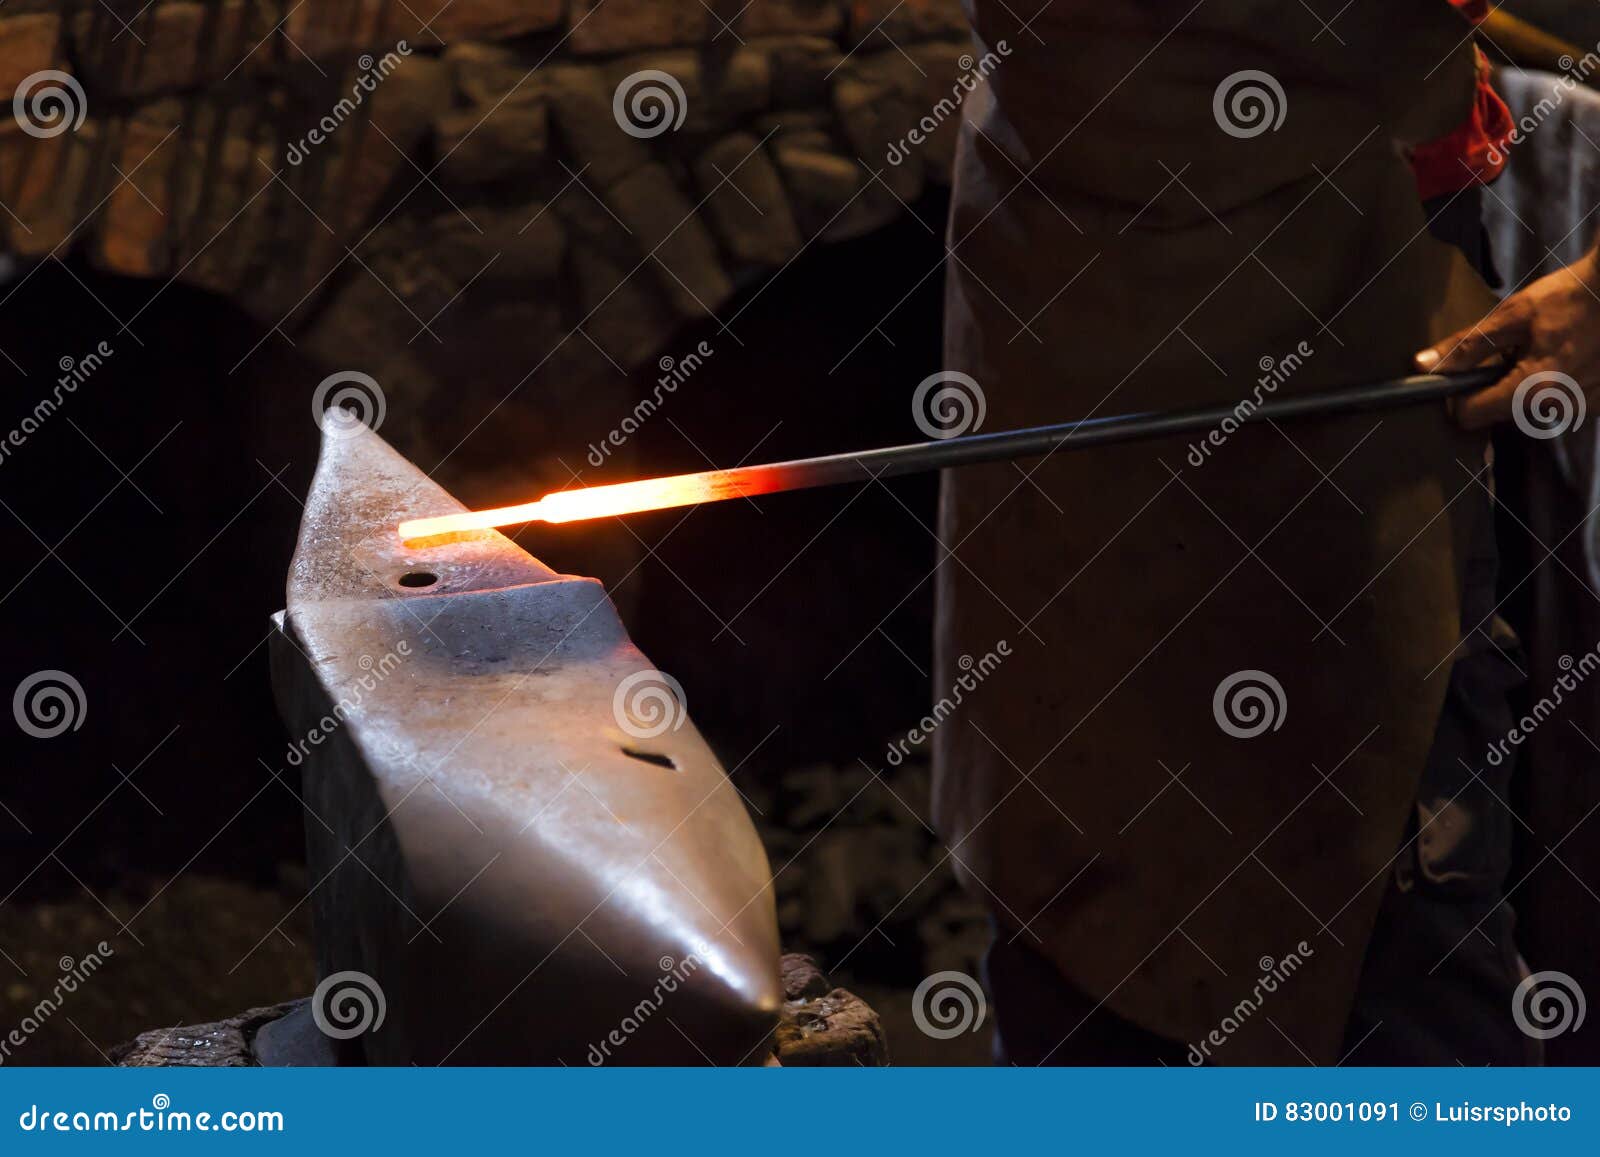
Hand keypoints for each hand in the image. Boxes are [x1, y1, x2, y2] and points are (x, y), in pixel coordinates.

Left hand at [1415, 249, 1599, 428]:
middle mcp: (1559, 408)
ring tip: (1546, 348)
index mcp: (1532, 390)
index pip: (1469, 417)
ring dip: (1527, 384)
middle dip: (1497, 385)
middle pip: (1500, 412)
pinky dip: (1555, 383)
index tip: (1464, 374)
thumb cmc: (1573, 297)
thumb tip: (1424, 365)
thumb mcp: (1512, 316)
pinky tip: (1567, 355)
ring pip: (1530, 407)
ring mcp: (1585, 408)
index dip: (1458, 396)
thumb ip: (1466, 347)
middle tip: (1515, 349)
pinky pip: (1559, 401)